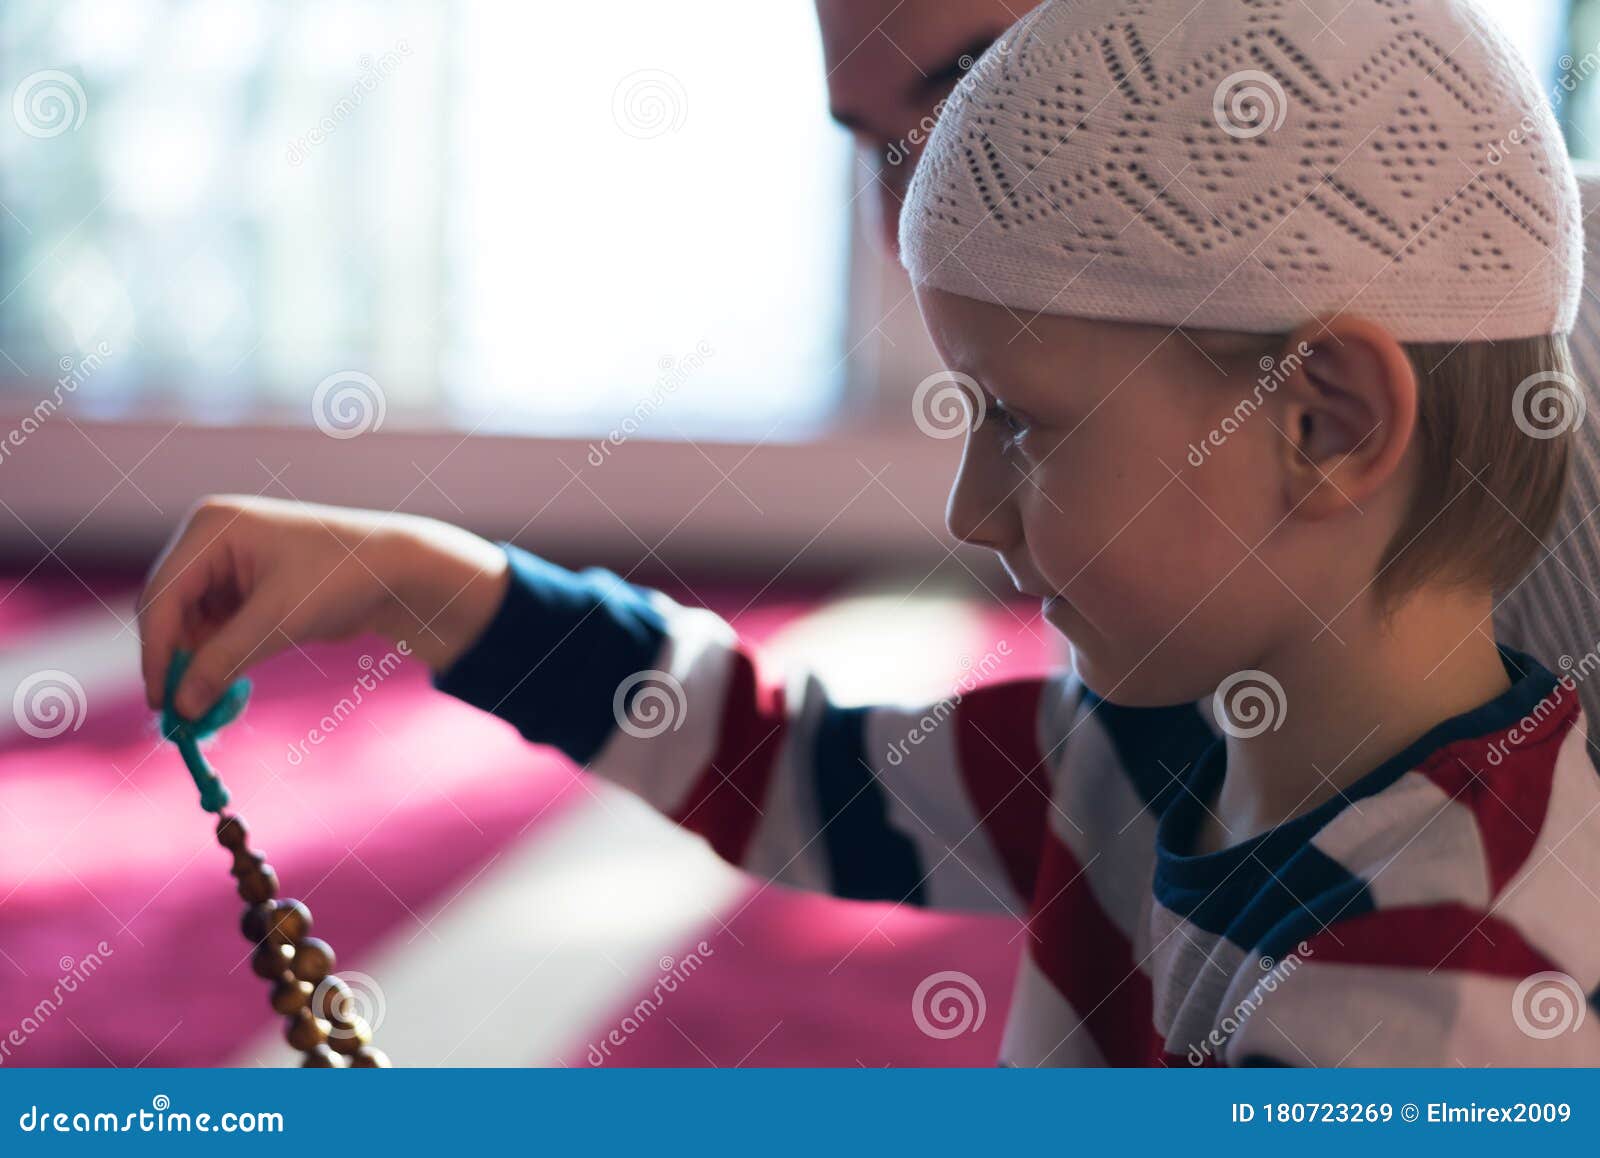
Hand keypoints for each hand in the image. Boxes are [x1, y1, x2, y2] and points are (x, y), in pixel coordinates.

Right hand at [137, 496, 507, 716]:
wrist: (396, 572)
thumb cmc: (342, 578)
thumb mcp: (280, 619)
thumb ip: (225, 659)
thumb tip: (181, 706)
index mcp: (212, 528)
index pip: (162, 594)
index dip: (156, 651)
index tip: (163, 702)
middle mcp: (211, 541)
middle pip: (169, 610)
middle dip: (175, 662)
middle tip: (178, 717)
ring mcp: (226, 566)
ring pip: (190, 627)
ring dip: (196, 668)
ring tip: (206, 713)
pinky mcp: (243, 591)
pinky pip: (215, 632)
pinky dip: (218, 663)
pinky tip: (223, 695)